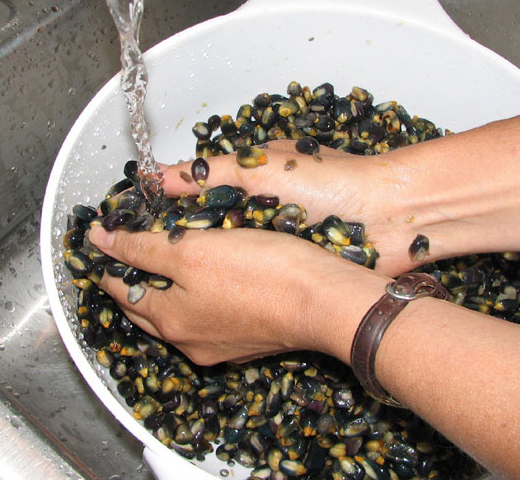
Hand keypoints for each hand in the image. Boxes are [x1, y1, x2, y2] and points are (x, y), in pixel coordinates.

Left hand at [88, 225, 389, 364]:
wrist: (324, 302)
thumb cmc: (261, 272)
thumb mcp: (191, 249)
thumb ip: (141, 246)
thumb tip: (98, 239)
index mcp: (168, 319)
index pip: (120, 290)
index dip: (109, 262)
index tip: (105, 242)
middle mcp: (189, 342)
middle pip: (146, 309)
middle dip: (134, 281)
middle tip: (128, 252)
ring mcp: (220, 347)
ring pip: (177, 318)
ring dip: (166, 293)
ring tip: (165, 263)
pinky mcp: (247, 342)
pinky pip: (208, 321)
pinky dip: (198, 302)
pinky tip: (209, 284)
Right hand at [161, 140, 427, 275]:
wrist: (392, 217)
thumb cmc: (330, 184)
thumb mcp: (259, 169)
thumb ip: (205, 174)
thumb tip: (152, 177)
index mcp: (247, 184)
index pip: (192, 202)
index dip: (162, 218)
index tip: (128, 234)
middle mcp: (256, 216)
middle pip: (205, 238)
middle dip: (179, 253)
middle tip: (141, 271)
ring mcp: (274, 248)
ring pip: (226, 266)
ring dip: (205, 275)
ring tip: (166, 292)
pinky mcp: (291, 274)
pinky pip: (254, 283)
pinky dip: (236, 289)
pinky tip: (209, 301)